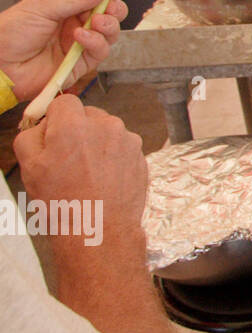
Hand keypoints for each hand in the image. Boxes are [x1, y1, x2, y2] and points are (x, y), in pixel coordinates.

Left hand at [0, 0, 126, 100]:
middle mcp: (74, 25)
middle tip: (108, 7)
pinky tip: (80, 36)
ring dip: (107, 25)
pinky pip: (99, 52)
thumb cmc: (8, 35)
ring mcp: (79, 45)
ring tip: (95, 22)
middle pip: (108, 15)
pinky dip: (95, 42)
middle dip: (114, 9)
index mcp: (64, 8)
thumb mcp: (42, 7)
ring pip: (109, 34)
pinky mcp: (80, 65)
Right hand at [13, 95, 147, 259]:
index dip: (56, 118)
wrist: (98, 230)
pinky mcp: (141, 156)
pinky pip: (122, 148)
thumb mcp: (29, 166)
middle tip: (68, 158)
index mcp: (74, 124)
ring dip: (97, 143)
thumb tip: (42, 124)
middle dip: (77, 130)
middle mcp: (106, 125)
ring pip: (107, 131)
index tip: (53, 136)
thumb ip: (31, 135)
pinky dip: (113, 157)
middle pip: (88, 115)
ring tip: (87, 173)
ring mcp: (128, 140)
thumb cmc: (61, 201)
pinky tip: (104, 179)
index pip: (65, 102)